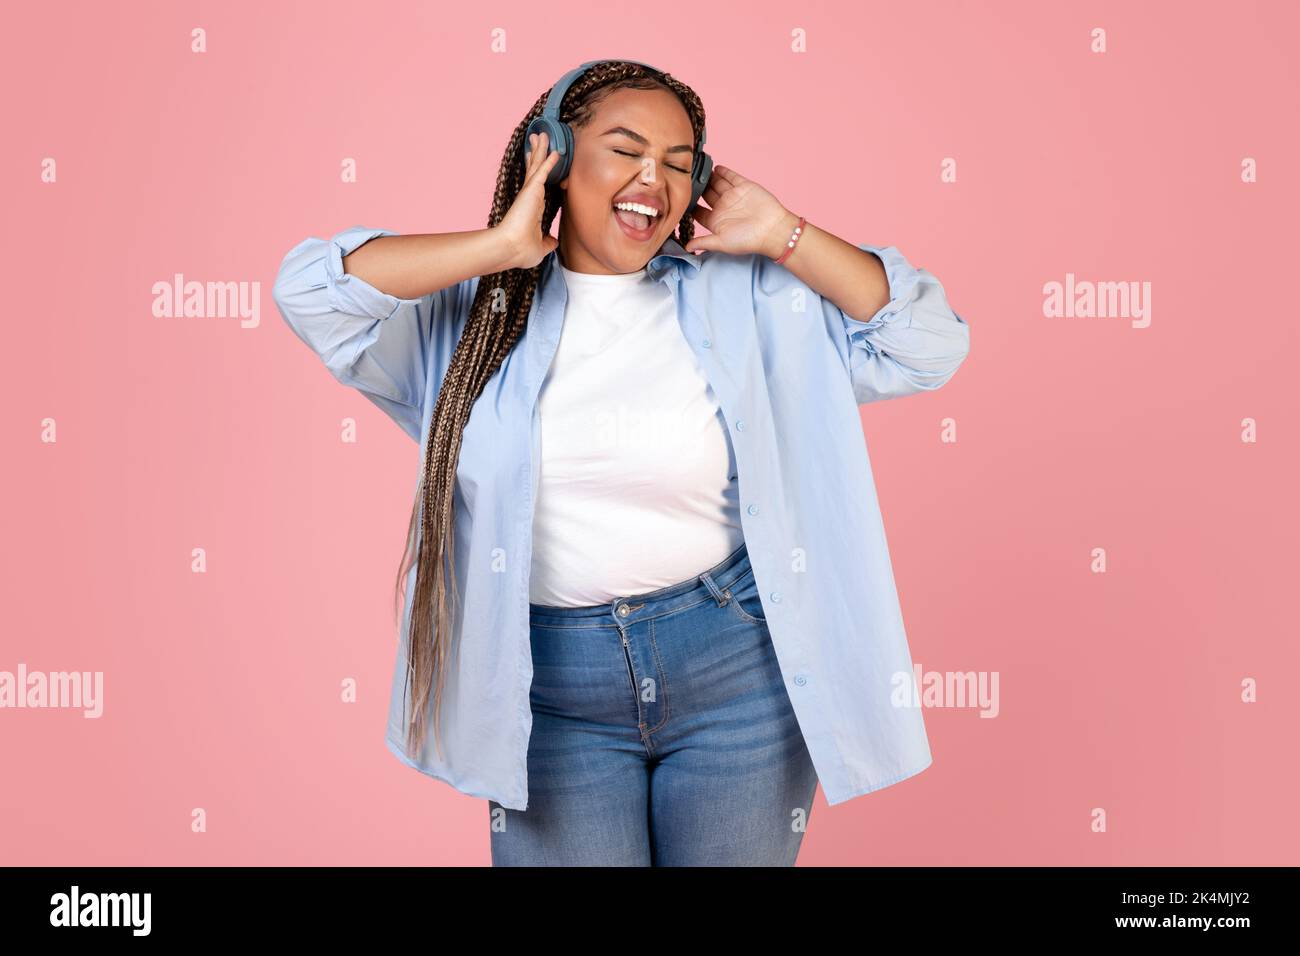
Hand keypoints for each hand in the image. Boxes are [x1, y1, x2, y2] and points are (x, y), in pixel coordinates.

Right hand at [496, 131, 561, 269]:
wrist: (512, 249)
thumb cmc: (521, 251)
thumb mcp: (540, 247)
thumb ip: (548, 242)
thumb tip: (554, 242)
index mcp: (532, 209)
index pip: (536, 185)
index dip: (539, 172)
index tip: (539, 162)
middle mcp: (530, 198)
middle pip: (535, 170)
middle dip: (537, 154)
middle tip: (539, 139)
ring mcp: (530, 193)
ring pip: (538, 166)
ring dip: (541, 150)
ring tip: (544, 134)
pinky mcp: (532, 191)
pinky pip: (544, 172)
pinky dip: (550, 161)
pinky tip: (557, 151)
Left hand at [683, 165, 796, 258]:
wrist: (772, 229)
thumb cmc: (748, 240)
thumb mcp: (722, 243)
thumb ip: (704, 242)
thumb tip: (686, 248)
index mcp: (716, 221)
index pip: (698, 211)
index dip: (689, 204)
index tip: (678, 198)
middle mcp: (724, 208)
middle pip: (706, 194)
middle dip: (696, 187)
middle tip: (684, 177)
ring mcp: (734, 196)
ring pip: (717, 183)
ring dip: (707, 177)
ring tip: (696, 168)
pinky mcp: (744, 186)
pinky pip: (731, 176)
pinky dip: (722, 171)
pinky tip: (713, 167)